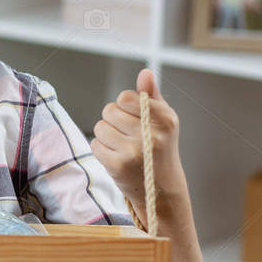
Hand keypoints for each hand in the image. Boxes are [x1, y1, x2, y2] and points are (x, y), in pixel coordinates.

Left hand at [90, 68, 191, 227]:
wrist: (161, 189)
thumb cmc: (160, 148)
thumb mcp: (162, 121)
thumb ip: (151, 96)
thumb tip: (145, 72)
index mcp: (165, 119)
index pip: (125, 97)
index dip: (123, 105)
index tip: (133, 116)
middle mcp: (152, 134)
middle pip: (109, 110)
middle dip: (113, 120)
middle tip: (126, 133)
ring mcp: (134, 151)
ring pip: (100, 127)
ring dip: (106, 135)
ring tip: (122, 145)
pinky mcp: (118, 166)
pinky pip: (95, 145)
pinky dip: (102, 149)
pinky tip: (117, 157)